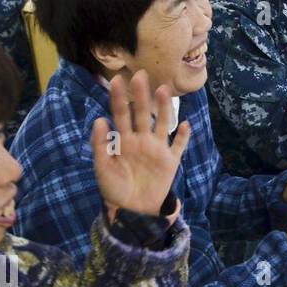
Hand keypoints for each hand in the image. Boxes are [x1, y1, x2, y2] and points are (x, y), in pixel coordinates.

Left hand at [90, 71, 190, 215]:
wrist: (132, 211)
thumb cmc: (114, 188)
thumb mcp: (102, 167)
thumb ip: (100, 145)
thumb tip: (100, 119)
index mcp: (123, 140)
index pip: (120, 114)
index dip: (119, 98)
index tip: (116, 80)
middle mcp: (141, 140)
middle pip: (142, 113)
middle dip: (141, 95)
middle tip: (140, 75)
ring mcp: (157, 149)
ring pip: (162, 123)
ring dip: (163, 108)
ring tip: (163, 90)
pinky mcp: (170, 161)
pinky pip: (179, 145)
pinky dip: (184, 136)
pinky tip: (187, 124)